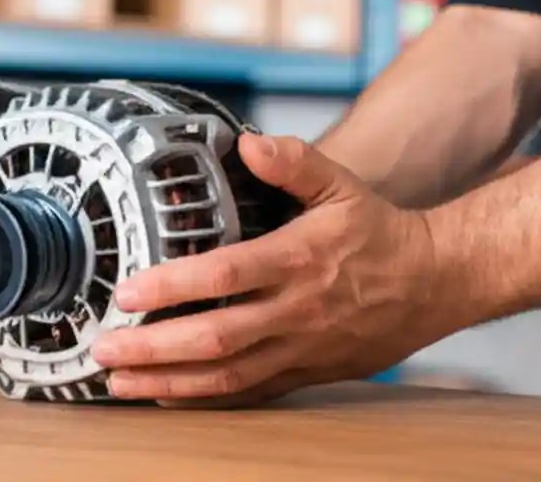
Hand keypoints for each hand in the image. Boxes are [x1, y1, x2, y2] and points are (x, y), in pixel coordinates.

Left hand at [91, 134, 474, 407]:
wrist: (437, 282)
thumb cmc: (382, 232)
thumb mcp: (342, 185)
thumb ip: (293, 161)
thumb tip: (248, 142)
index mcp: (298, 259)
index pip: (224, 276)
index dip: (171, 286)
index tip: (127, 292)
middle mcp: (296, 310)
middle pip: (215, 338)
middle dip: (153, 348)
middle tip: (103, 348)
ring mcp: (301, 348)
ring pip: (227, 375)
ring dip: (168, 381)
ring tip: (120, 381)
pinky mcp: (307, 372)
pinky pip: (250, 392)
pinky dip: (205, 398)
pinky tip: (167, 395)